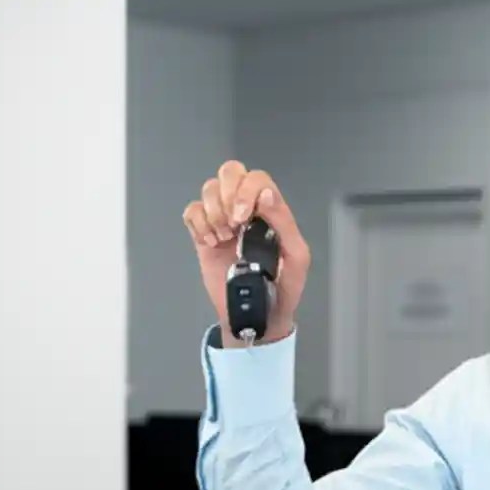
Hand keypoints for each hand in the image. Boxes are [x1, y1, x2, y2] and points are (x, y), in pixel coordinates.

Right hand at [182, 160, 310, 346]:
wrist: (260, 316)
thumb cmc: (284, 288)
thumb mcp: (296, 257)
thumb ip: (284, 223)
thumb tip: (267, 195)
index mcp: (272, 211)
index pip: (257, 178)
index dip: (246, 190)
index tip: (243, 219)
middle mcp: (247, 209)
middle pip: (230, 172)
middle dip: (227, 194)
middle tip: (232, 224)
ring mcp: (224, 221)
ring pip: (208, 189)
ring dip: (213, 212)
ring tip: (223, 238)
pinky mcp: (204, 235)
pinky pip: (192, 212)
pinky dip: (198, 224)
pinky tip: (210, 242)